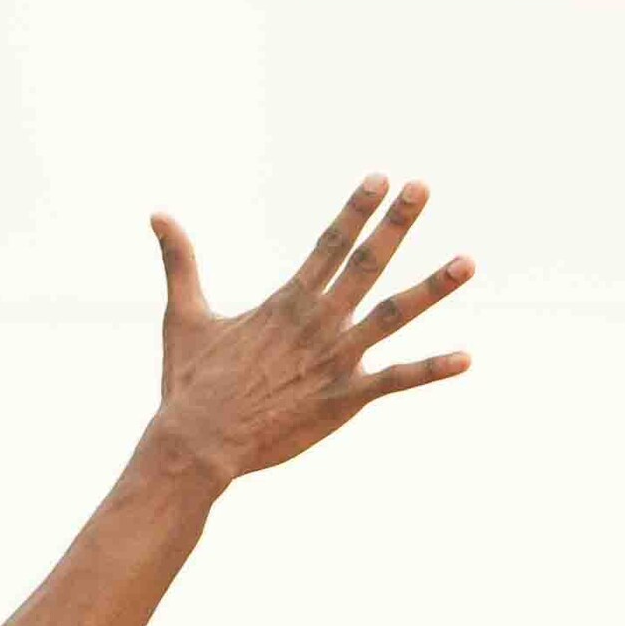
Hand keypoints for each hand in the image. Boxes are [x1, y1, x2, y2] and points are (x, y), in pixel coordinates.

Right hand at [143, 177, 474, 482]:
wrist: (197, 445)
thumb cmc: (189, 384)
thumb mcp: (182, 316)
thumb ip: (179, 262)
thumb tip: (157, 214)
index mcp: (285, 302)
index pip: (329, 244)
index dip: (356, 210)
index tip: (381, 180)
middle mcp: (316, 322)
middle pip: (364, 263)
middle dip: (395, 224)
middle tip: (422, 188)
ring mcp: (335, 359)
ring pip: (393, 315)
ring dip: (432, 288)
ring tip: (468, 262)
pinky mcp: (345, 399)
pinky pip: (397, 381)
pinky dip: (432, 370)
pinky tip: (467, 358)